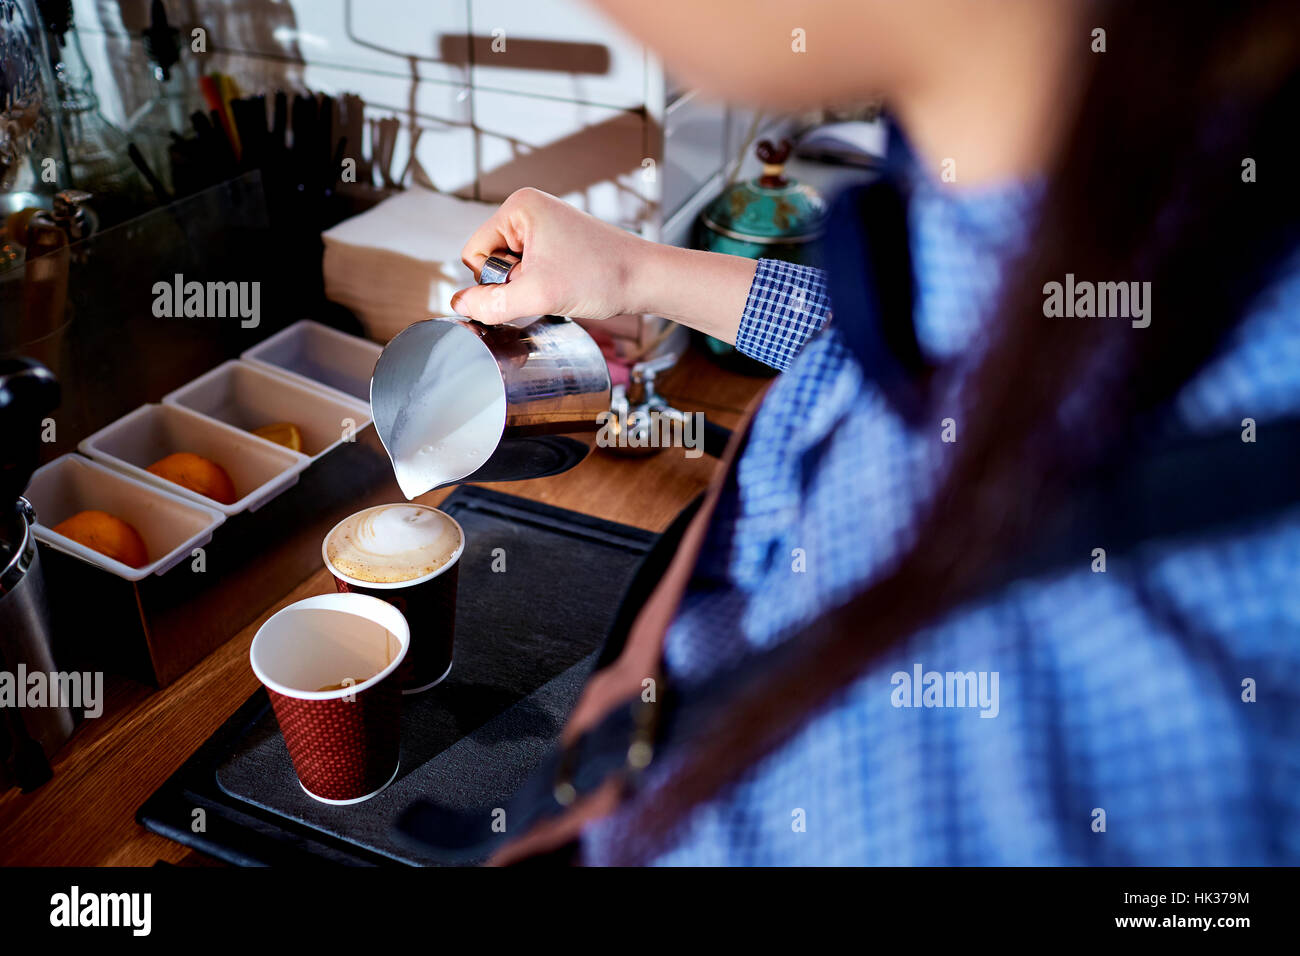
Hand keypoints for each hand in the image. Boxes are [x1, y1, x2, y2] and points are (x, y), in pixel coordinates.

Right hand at [450, 188, 649, 324]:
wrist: (645, 279)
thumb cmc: (601, 276)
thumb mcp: (538, 294)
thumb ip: (492, 303)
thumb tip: (458, 306)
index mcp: (518, 206)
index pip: (473, 253)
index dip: (494, 280)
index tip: (529, 283)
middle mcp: (529, 209)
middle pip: (491, 260)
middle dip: (513, 282)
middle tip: (549, 284)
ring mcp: (544, 225)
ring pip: (510, 268)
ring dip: (528, 286)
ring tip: (561, 284)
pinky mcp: (556, 242)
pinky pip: (529, 269)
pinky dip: (541, 284)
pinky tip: (565, 285)